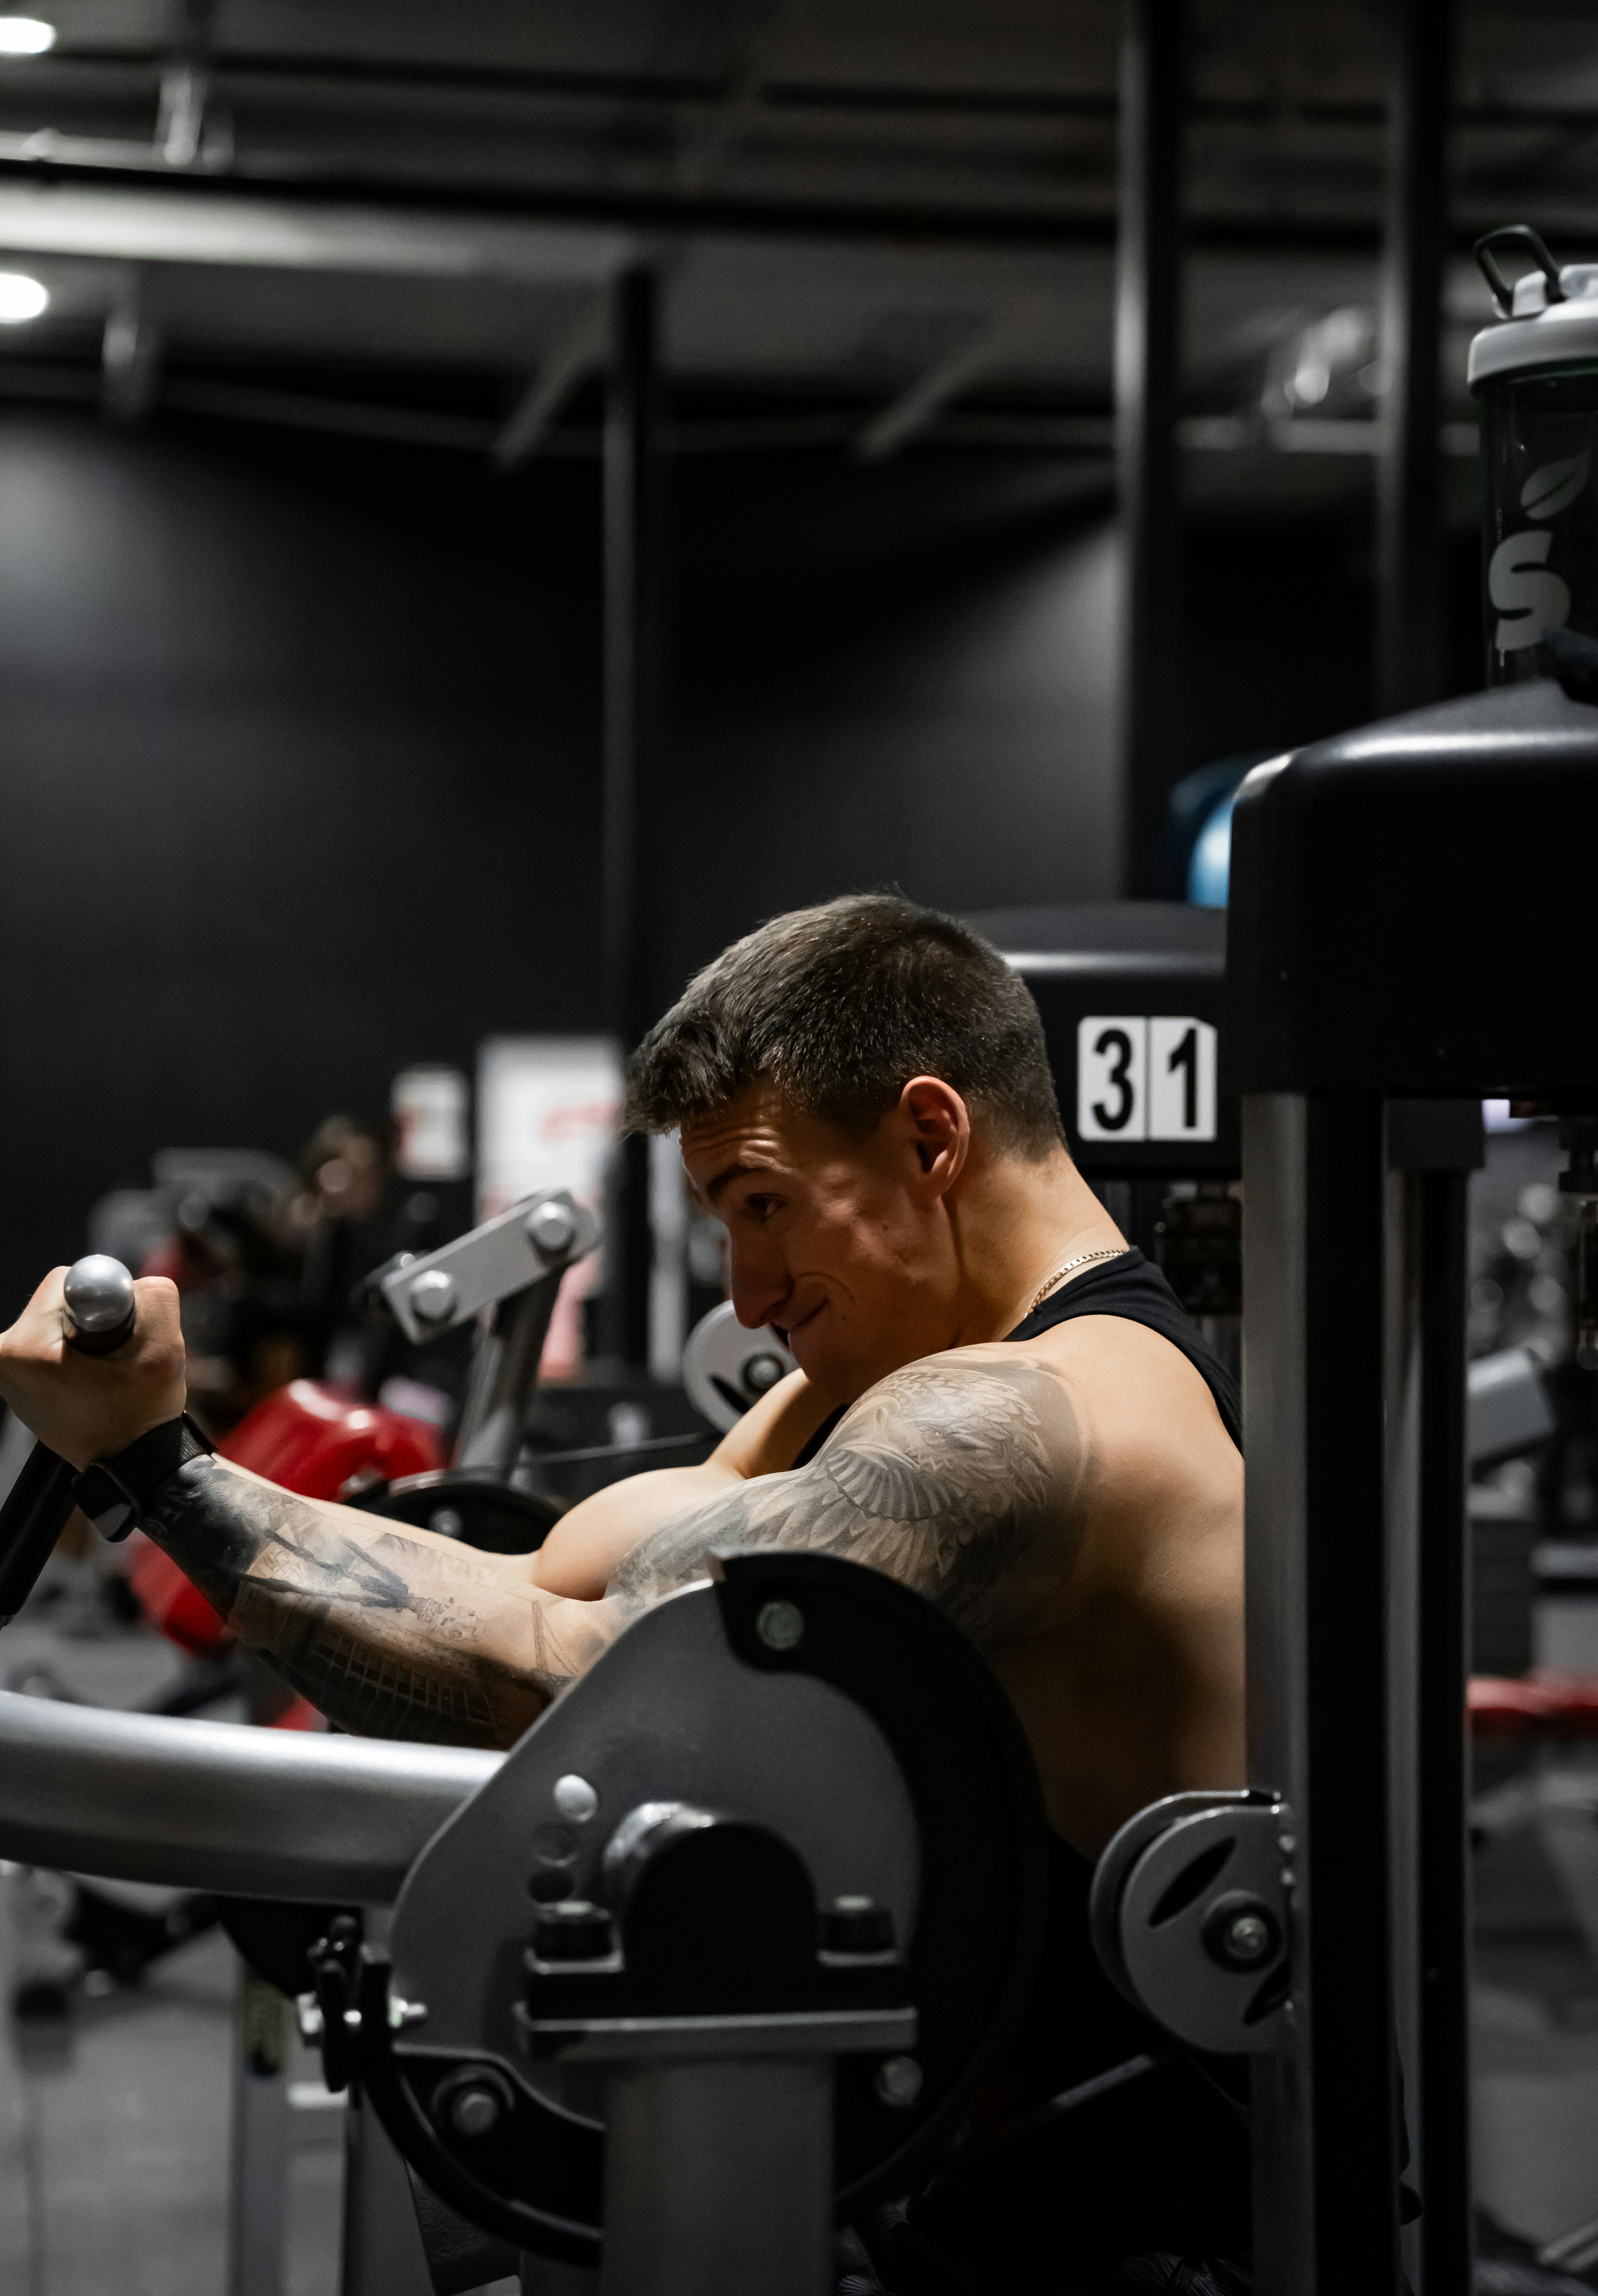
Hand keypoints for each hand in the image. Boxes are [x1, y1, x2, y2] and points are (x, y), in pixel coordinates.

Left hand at [0, 1268, 186, 1468]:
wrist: (131, 1464)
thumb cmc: (142, 1414)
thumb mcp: (163, 1347)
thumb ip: (153, 1295)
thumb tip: (135, 1283)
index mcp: (24, 1348)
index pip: (69, 1283)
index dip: (109, 1305)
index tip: (119, 1344)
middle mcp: (2, 1358)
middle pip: (57, 1299)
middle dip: (94, 1320)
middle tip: (116, 1359)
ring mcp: (5, 1372)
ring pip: (56, 1319)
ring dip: (86, 1336)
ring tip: (106, 1374)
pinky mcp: (15, 1379)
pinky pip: (50, 1340)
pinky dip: (75, 1352)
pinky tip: (92, 1379)